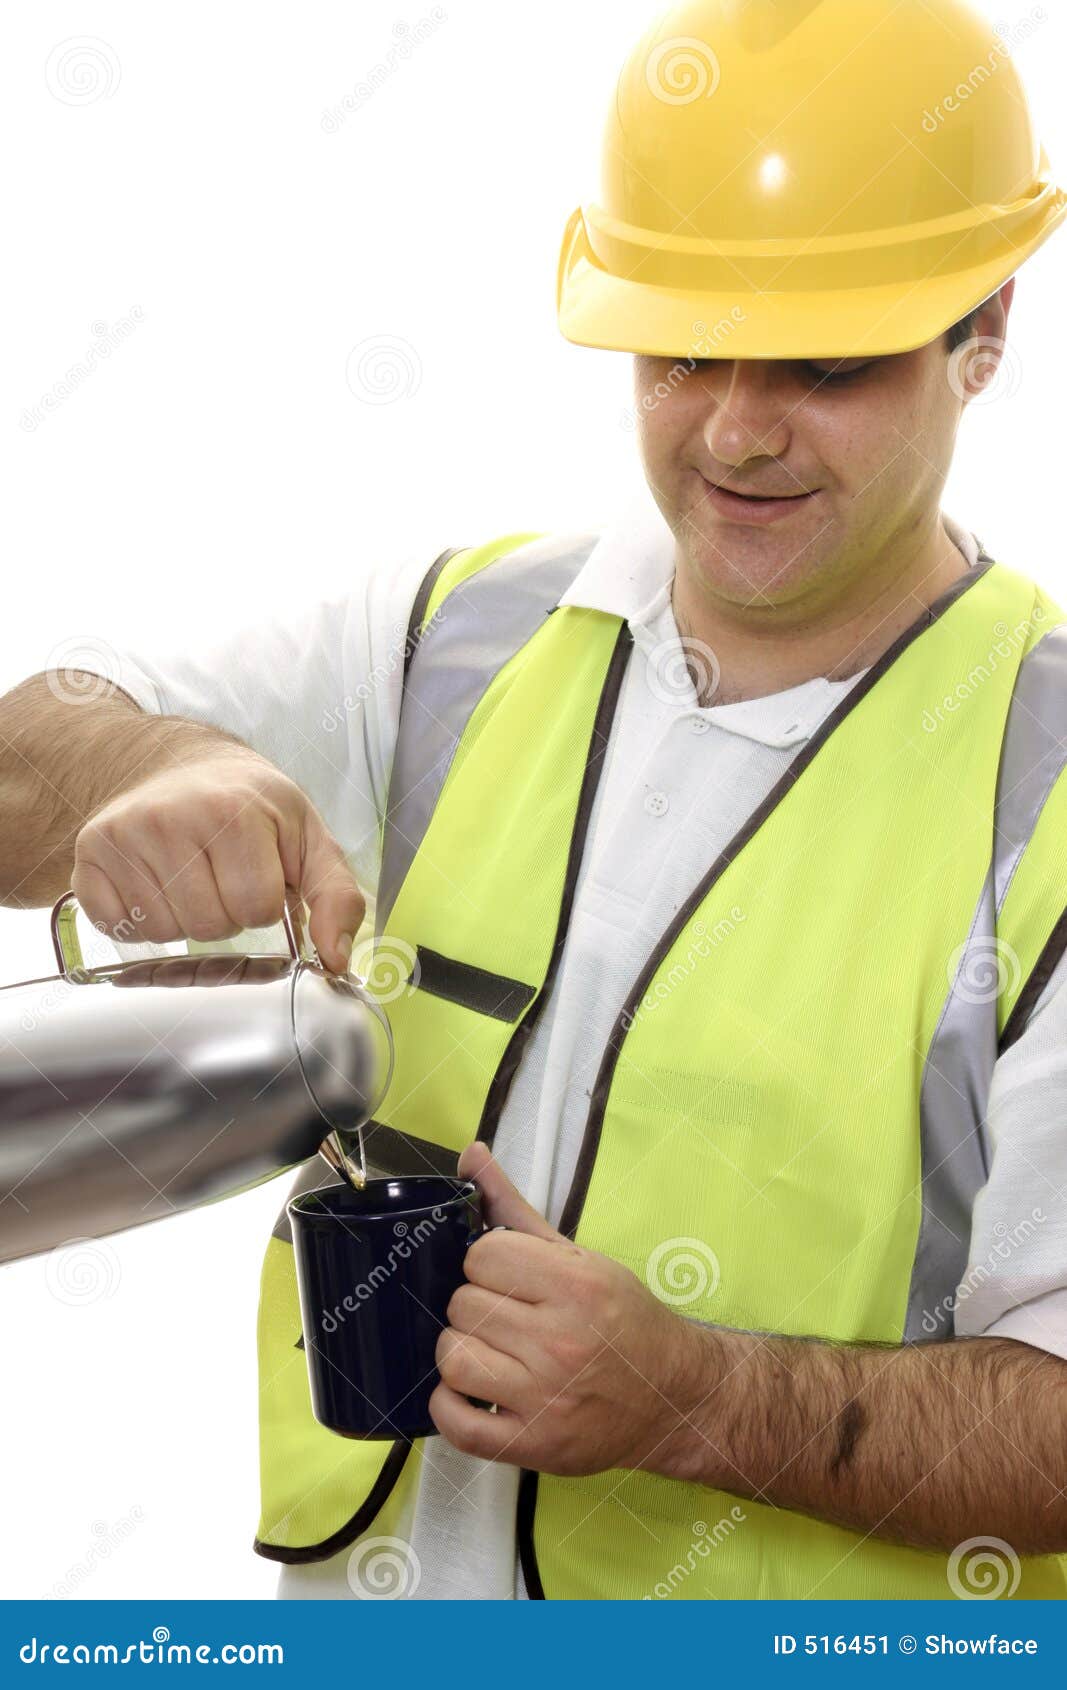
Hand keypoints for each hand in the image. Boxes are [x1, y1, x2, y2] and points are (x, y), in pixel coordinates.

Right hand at [71, 747, 363, 973]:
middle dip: (226, 913)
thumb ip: (336, 898)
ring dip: (186, 918)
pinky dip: (142, 919)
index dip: (263, 903)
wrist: (183, 767)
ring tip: (191, 876)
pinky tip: (155, 881)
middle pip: (209, 925)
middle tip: (222, 875)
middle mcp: (173, 816)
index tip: (257, 873)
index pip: (256, 908)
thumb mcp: (309, 839)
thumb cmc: (252, 807)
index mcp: (236, 809)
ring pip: (166, 931)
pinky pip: (121, 925)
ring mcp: (125, 833)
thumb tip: (335, 960)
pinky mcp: (91, 852)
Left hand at [429, 1141, 717, 1474]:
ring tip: (491, 1353)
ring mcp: (545, 1398)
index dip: (486, 1265)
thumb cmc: (626, 1324)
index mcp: (575, 1285)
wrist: (674, 1398)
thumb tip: (472, 1155)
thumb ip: (515, 1207)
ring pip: (452, 1358)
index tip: (506, 1278)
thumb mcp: (581, 1258)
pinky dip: (450, 1406)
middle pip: (463, 1306)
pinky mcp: (532, 1444)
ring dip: (462, 1353)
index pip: (482, 1256)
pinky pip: (456, 1423)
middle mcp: (560, 1341)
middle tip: (505, 1318)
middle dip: (476, 1307)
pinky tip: (476, 1392)